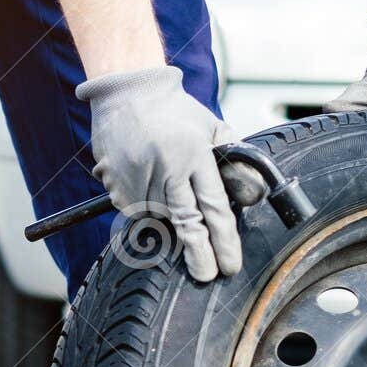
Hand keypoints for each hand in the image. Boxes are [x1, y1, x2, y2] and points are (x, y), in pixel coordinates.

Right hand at [77, 66, 240, 281]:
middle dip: (200, 255)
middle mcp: (165, 170)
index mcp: (194, 155)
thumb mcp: (213, 129)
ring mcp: (136, 179)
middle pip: (187, 224)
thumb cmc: (175, 112)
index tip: (230, 263)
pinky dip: (146, 210)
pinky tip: (150, 188)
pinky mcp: (115, 185)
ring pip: (159, 220)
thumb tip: (251, 198)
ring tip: (173, 203)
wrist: (128, 92)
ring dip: (170, 224)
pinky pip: (136, 212)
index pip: (214, 208)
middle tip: (207, 274)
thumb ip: (235, 163)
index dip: (224, 241)